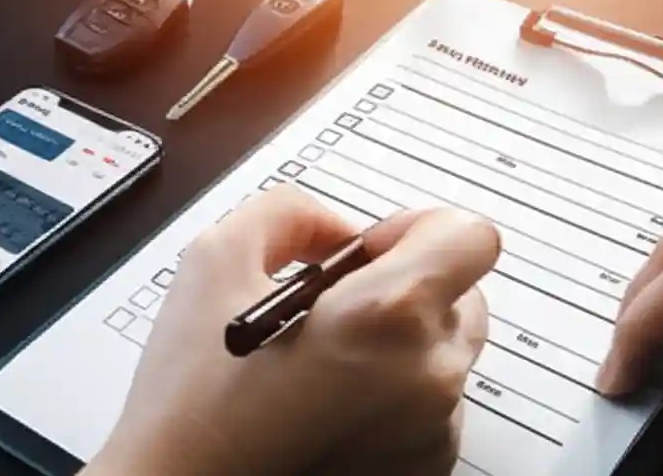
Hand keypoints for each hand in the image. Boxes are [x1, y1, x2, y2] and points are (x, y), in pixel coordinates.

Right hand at [83, 186, 499, 475]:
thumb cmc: (192, 404)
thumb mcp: (214, 261)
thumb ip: (288, 212)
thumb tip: (334, 228)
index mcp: (387, 313)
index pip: (469, 235)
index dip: (418, 229)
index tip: (371, 250)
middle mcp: (428, 374)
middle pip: (464, 293)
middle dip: (406, 285)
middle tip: (336, 307)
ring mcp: (433, 430)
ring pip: (445, 352)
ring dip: (399, 343)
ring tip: (322, 364)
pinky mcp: (425, 468)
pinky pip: (431, 406)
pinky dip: (393, 395)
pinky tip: (329, 404)